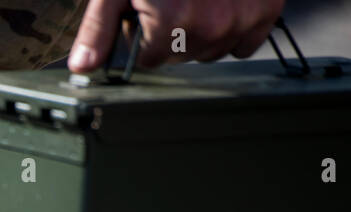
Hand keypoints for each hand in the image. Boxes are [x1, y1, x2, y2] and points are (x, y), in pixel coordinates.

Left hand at [68, 0, 286, 73]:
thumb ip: (100, 27)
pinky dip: (234, 28)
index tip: (146, 9)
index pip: (147, 59)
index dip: (142, 35)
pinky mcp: (267, 9)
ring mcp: (242, 20)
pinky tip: (221, 4)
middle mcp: (210, 27)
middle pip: (179, 57)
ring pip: (210, 52)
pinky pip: (245, 43)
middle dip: (170, 34)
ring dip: (201, 32)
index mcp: (171, 23)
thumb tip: (83, 65)